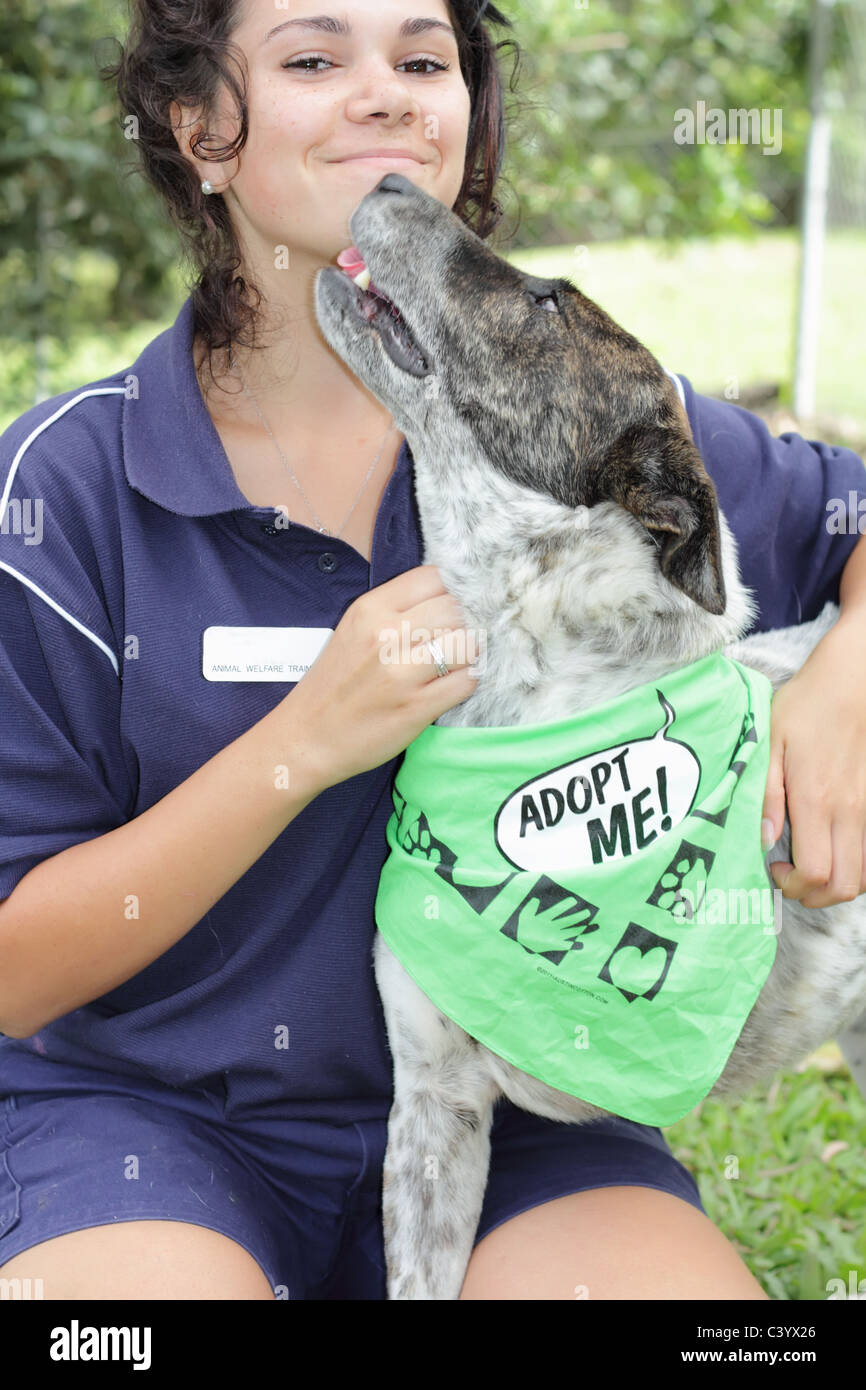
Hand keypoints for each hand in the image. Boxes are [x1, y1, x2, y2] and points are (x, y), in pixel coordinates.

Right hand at [287, 565, 479, 789]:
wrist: (307, 738)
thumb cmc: (334, 684)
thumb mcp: (354, 630)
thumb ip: (396, 611)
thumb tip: (448, 599)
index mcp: (371, 609)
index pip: (434, 577)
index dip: (450, 592)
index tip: (447, 610)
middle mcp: (387, 634)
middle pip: (456, 608)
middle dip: (463, 623)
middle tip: (454, 641)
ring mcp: (403, 671)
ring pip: (468, 642)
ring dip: (470, 653)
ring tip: (455, 663)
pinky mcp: (417, 706)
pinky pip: (467, 681)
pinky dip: (466, 682)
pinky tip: (450, 687)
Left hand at [761, 617, 865, 907]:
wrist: (855, 678)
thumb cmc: (808, 705)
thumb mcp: (770, 742)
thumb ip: (765, 794)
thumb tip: (763, 840)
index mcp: (816, 799)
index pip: (815, 873)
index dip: (792, 885)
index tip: (774, 868)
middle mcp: (850, 811)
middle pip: (844, 886)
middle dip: (814, 896)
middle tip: (792, 879)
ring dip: (839, 884)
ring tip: (815, 866)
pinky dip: (860, 866)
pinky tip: (839, 850)